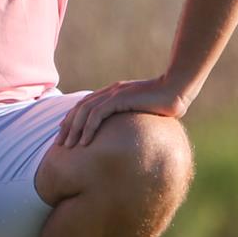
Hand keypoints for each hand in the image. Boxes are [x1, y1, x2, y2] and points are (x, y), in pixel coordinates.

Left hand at [55, 77, 191, 147]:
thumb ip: (132, 117)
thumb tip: (129, 134)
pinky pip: (97, 114)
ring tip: (68, 148)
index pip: (86, 105)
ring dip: (74, 130)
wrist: (178, 89)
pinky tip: (84, 143)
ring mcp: (115, 93)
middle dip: (67, 127)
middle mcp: (111, 91)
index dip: (72, 119)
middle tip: (59, 145)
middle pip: (80, 108)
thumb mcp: (144, 111)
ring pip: (84, 112)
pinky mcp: (120, 98)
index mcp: (114, 92)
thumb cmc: (166, 102)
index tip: (64, 134)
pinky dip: (88, 128)